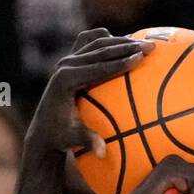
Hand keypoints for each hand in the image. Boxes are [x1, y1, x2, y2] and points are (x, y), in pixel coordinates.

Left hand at [26, 28, 155, 158]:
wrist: (43, 128)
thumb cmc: (60, 137)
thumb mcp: (72, 139)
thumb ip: (87, 141)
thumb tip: (103, 153)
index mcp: (66, 79)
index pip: (98, 67)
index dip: (120, 62)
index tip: (140, 58)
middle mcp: (65, 64)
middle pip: (100, 50)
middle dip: (127, 46)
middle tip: (150, 47)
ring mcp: (67, 59)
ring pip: (97, 42)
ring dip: (122, 41)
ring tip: (144, 42)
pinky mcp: (70, 58)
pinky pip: (91, 42)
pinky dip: (108, 41)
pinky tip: (124, 44)